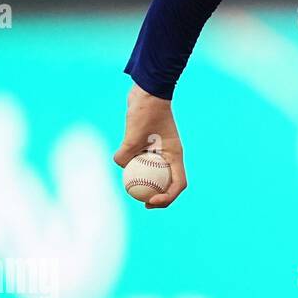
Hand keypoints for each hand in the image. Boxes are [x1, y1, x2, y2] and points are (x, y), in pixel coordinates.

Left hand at [112, 82, 186, 207]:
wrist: (147, 92)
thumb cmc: (146, 111)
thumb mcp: (134, 132)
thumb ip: (126, 151)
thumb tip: (119, 166)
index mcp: (175, 155)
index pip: (178, 183)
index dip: (167, 197)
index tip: (151, 201)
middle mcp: (170, 156)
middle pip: (169, 183)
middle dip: (159, 198)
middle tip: (144, 205)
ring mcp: (160, 152)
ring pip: (157, 175)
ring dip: (147, 185)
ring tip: (132, 192)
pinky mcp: (149, 147)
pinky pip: (144, 164)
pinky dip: (136, 170)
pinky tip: (123, 168)